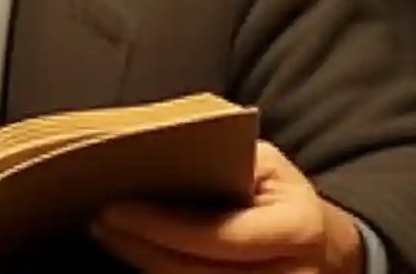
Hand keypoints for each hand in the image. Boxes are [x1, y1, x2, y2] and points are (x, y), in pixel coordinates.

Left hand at [91, 141, 362, 273]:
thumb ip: (223, 161)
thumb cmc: (277, 191)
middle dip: (142, 246)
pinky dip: (159, 271)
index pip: (220, 236)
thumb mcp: (263, 163)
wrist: (315, 241)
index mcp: (298, 228)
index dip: (163, 227)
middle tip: (99, 220)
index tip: (115, 208)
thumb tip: (151, 154)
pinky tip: (134, 250)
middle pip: (198, 272)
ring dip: (144, 262)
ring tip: (108, 233)